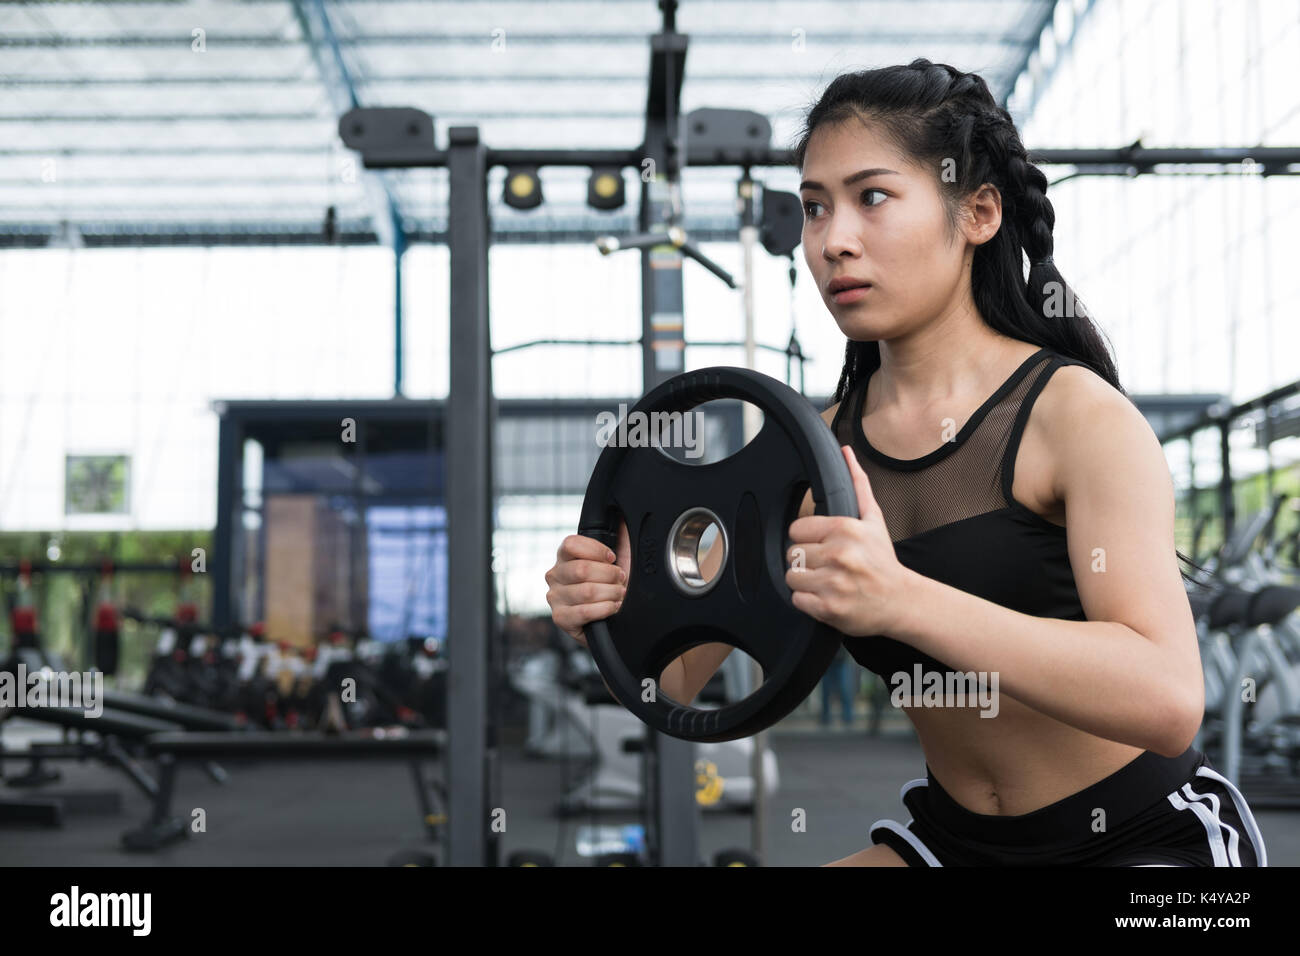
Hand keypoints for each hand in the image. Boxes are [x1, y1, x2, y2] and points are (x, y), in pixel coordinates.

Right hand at [544, 521, 630, 647]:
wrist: (613, 615)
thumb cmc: (611, 583)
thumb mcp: (617, 556)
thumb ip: (617, 534)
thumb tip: (623, 514)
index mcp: (564, 556)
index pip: (571, 544)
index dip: (597, 550)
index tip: (612, 558)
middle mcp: (555, 575)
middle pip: (582, 569)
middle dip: (610, 575)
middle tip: (620, 580)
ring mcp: (555, 597)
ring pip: (586, 591)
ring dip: (611, 593)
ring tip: (618, 595)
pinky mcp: (561, 618)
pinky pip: (585, 611)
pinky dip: (605, 609)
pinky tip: (612, 607)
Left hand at [784, 446, 911, 636]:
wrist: (901, 601)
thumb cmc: (883, 560)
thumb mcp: (873, 519)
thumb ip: (857, 484)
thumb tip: (846, 452)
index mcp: (845, 529)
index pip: (796, 530)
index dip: (807, 539)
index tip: (823, 545)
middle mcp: (839, 555)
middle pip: (792, 554)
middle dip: (806, 561)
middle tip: (828, 565)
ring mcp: (833, 583)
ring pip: (791, 577)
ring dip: (804, 582)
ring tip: (826, 581)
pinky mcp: (828, 608)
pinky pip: (797, 600)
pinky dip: (808, 601)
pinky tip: (827, 596)